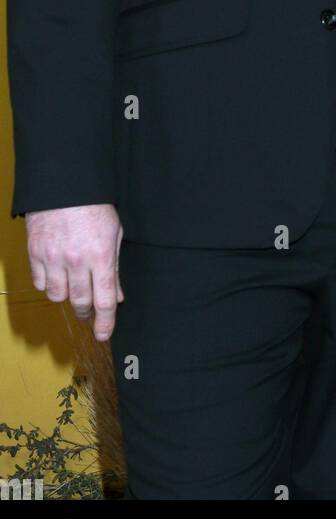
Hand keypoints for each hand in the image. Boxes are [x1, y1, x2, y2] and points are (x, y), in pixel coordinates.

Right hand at [25, 204, 123, 341]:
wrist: (64, 184)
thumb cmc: (94, 206)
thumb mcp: (114, 233)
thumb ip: (115, 266)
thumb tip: (117, 296)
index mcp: (101, 255)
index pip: (105, 300)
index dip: (105, 322)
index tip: (103, 334)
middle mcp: (77, 260)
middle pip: (81, 302)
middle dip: (87, 312)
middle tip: (89, 311)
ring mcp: (53, 258)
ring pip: (58, 296)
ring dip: (67, 297)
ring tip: (73, 288)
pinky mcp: (35, 253)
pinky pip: (41, 284)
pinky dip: (49, 285)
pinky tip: (56, 275)